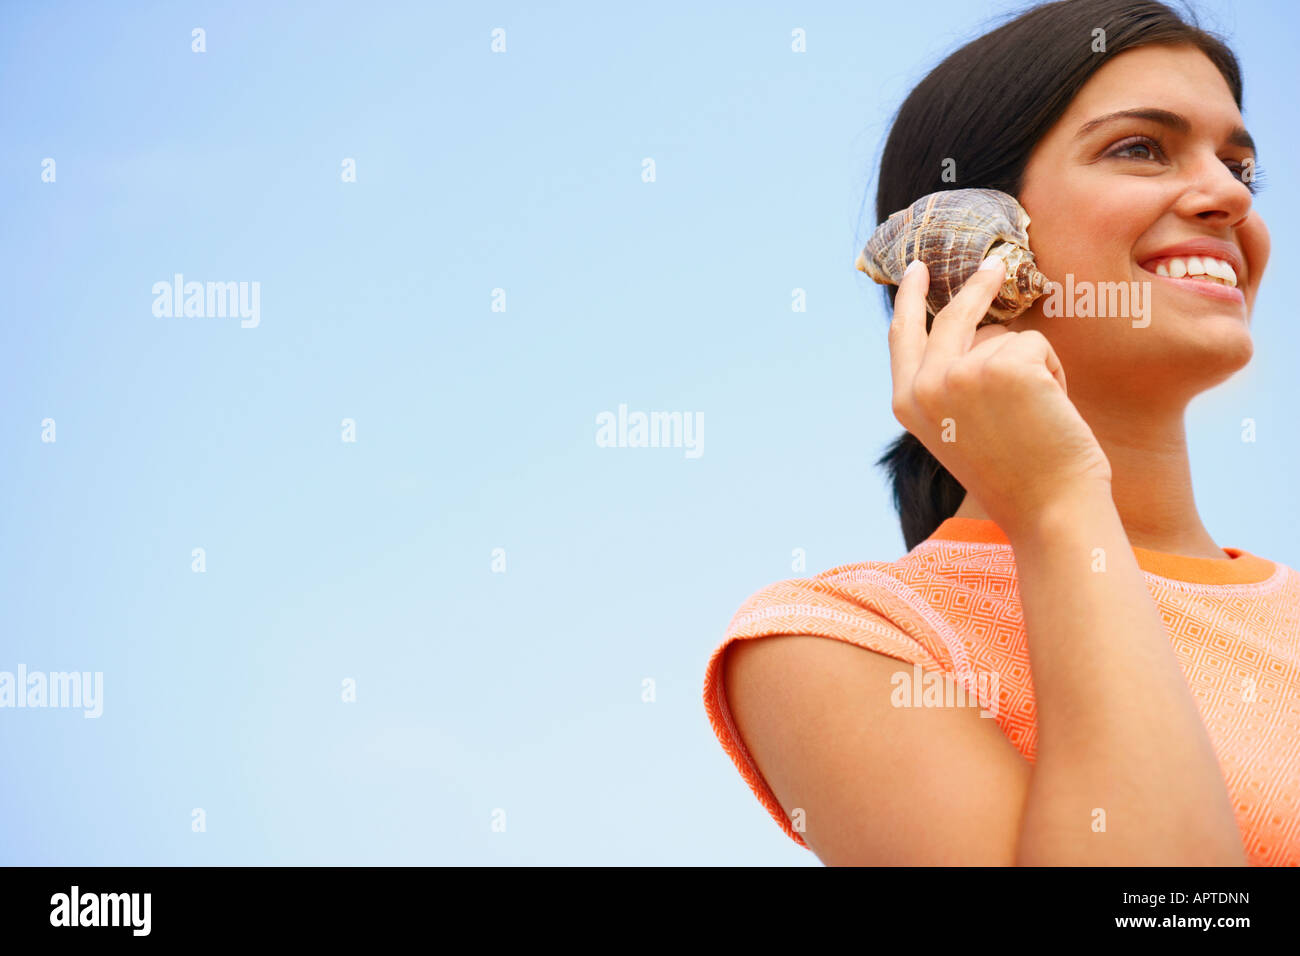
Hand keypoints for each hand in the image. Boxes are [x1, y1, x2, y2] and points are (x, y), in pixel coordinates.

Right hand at [887, 257, 1112, 533]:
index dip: (911, 299)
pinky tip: (1051, 411)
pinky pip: (1035, 343)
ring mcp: (961, 373)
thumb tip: (976, 331)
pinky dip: (1055, 373)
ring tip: (1037, 415)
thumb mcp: (961, 429)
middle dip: (978, 284)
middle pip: (952, 315)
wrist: (1050, 508)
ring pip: (1004, 335)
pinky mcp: (1005, 365)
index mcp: (907, 404)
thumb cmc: (1017, 475)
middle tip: (998, 263)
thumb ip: (951, 386)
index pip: (903, 336)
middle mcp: (925, 386)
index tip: (917, 270)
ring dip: (1032, 366)